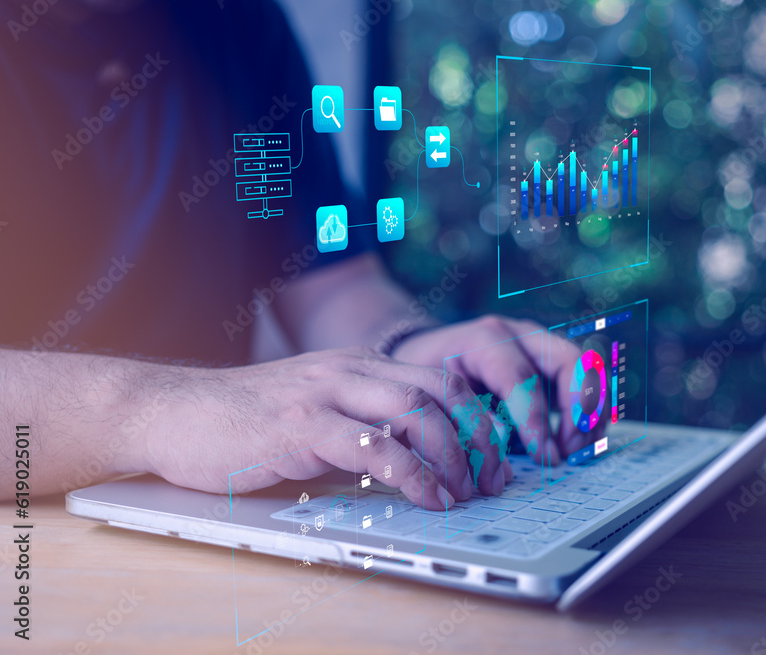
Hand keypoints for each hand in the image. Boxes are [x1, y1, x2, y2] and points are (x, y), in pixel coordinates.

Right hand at [138, 347, 500, 508]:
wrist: (174, 412)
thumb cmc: (244, 420)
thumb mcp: (316, 410)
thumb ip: (362, 424)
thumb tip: (415, 462)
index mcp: (359, 365)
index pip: (440, 379)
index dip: (478, 419)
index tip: (494, 458)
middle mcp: (350, 369)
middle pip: (441, 390)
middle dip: (479, 436)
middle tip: (492, 479)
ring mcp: (327, 393)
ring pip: (417, 411)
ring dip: (453, 456)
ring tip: (464, 493)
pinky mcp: (302, 425)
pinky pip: (374, 446)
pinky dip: (412, 475)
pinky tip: (426, 498)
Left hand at [391, 315, 597, 480]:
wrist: (426, 353)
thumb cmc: (426, 376)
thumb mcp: (435, 395)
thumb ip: (466, 419)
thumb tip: (498, 452)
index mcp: (485, 339)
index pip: (522, 378)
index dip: (537, 421)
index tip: (544, 457)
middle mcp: (520, 334)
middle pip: (569, 360)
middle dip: (578, 409)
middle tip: (570, 450)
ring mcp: (540, 342)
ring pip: (586, 365)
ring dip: (591, 410)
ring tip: (579, 449)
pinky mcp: (551, 358)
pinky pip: (585, 377)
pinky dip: (590, 409)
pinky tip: (582, 440)